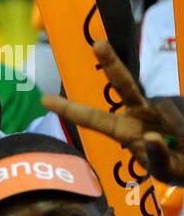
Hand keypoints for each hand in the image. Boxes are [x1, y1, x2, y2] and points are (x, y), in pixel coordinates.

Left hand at [42, 40, 183, 185]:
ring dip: (175, 122)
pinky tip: (180, 134)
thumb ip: (157, 158)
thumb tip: (150, 139)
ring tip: (182, 141)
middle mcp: (138, 114)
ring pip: (164, 103)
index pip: (93, 119)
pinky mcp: (177, 104)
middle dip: (111, 64)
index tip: (45, 100)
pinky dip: (179, 124)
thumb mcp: (167, 171)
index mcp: (125, 132)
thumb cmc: (179, 168)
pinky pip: (177, 109)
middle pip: (123, 85)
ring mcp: (159, 107)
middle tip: (98, 44)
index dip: (70, 110)